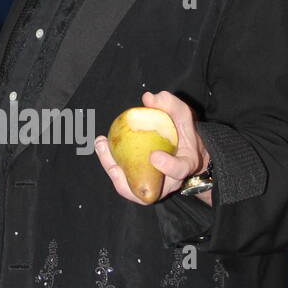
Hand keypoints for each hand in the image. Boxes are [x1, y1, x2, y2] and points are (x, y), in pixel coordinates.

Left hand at [94, 89, 210, 202]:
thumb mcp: (181, 115)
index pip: (179, 170)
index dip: (167, 166)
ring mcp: (154, 186)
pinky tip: (103, 147)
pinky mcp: (141, 185)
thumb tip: (148, 98)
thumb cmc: (182, 132)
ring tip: (102, 147)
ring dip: (113, 171)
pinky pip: (124, 182)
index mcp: (185, 164)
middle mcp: (170, 182)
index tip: (154, 156)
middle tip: (112, 160)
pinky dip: (111, 165)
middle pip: (147, 188)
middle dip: (125, 177)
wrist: (183, 150)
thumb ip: (169, 104)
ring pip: (131, 189)